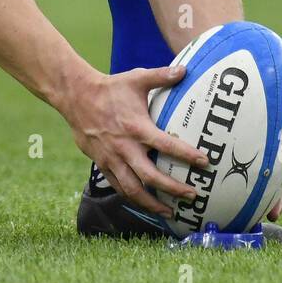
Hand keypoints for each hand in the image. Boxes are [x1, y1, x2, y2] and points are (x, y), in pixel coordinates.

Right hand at [59, 63, 210, 216]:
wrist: (76, 97)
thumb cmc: (110, 88)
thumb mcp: (137, 78)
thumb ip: (162, 75)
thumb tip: (185, 70)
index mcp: (137, 127)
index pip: (167, 145)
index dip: (187, 155)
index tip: (205, 163)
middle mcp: (125, 147)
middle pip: (151, 177)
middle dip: (173, 189)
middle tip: (192, 196)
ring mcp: (112, 158)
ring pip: (133, 189)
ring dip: (152, 203)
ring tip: (169, 212)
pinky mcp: (102, 164)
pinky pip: (118, 186)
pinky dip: (133, 198)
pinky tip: (145, 204)